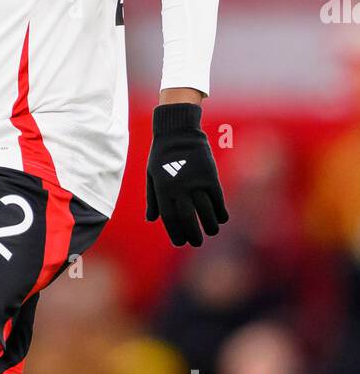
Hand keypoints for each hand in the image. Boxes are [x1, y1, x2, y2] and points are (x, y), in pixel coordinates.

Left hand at [145, 103, 227, 246]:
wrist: (178, 130)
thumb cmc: (162, 154)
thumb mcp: (152, 175)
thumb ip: (153, 199)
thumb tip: (151, 220)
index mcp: (162, 189)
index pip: (170, 218)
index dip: (176, 233)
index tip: (181, 242)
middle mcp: (179, 188)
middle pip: (187, 218)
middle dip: (193, 234)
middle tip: (197, 243)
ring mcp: (195, 182)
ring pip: (205, 211)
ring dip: (210, 225)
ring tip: (211, 232)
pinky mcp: (210, 175)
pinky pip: (218, 199)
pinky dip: (221, 211)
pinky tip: (221, 218)